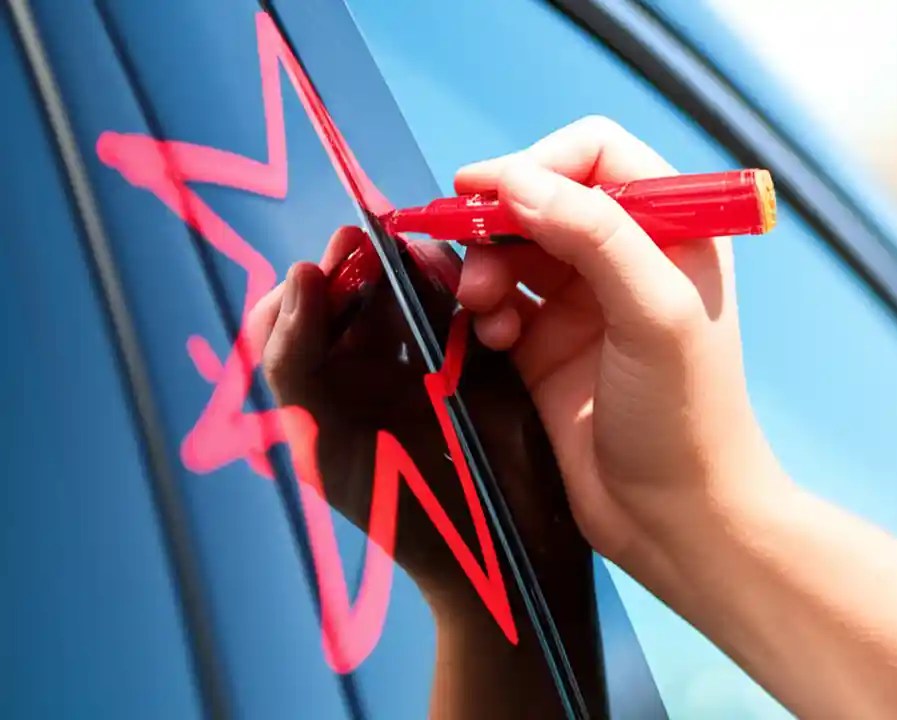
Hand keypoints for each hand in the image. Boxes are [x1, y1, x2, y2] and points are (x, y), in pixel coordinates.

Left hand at [251, 227, 491, 606]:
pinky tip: (482, 313)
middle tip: (381, 247)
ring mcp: (437, 351)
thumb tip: (302, 276)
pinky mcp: (493, 351)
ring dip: (429, 269)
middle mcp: (379, 359)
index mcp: (330, 380)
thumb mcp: (327, 444)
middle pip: (367, 283)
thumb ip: (294, 366)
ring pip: (425, 281)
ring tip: (439, 276)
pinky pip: (480, 303)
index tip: (324, 268)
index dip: (310, 283)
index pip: (303, 309)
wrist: (499, 552)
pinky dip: (479, 294)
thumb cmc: (405, 511)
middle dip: (371, 261)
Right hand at [454, 117, 785, 582]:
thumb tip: (516, 180)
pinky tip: (492, 335)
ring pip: (510, 246)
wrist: (673, 519)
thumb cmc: (686, 415)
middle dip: (499, 217)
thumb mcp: (653, 313)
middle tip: (466, 244)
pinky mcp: (545, 346)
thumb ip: (594, 235)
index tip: (488, 192)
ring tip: (481, 301)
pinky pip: (495, 300)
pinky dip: (482, 308)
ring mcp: (583, 302)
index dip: (539, 162)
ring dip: (483, 263)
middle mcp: (627, 257)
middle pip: (542, 196)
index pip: (596, 154)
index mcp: (672, 230)